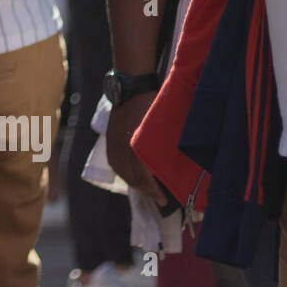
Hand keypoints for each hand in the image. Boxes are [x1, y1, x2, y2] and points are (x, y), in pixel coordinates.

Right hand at [105, 91, 167, 205]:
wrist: (132, 86)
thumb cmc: (152, 103)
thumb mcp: (162, 126)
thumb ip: (165, 146)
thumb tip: (176, 166)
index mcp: (135, 147)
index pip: (143, 177)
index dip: (154, 191)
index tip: (165, 201)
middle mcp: (122, 148)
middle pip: (131, 177)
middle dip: (145, 190)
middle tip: (159, 199)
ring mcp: (113, 143)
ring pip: (121, 171)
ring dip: (133, 182)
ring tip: (145, 189)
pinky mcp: (110, 138)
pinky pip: (114, 162)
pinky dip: (122, 172)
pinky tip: (130, 174)